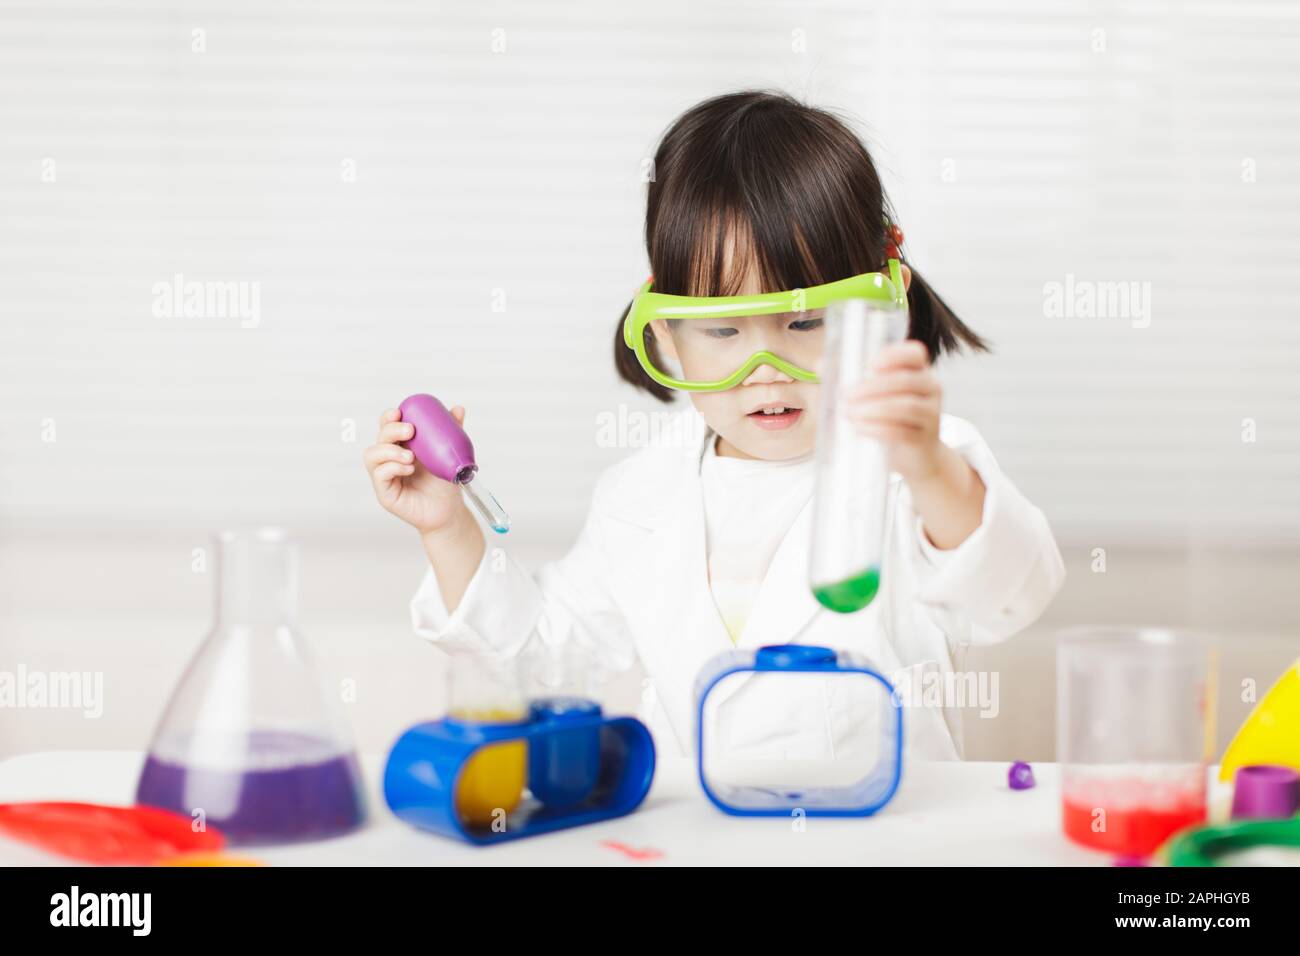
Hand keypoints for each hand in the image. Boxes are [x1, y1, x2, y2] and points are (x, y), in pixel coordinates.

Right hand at [364, 405, 470, 534]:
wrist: (450, 511)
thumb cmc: (446, 483)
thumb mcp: (450, 454)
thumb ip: (452, 432)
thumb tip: (458, 409)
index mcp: (402, 446)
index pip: (387, 426)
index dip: (389, 417)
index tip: (400, 412)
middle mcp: (390, 459)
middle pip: (379, 437)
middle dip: (391, 430)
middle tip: (410, 431)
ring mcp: (385, 476)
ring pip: (372, 455)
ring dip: (390, 451)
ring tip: (411, 456)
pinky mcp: (385, 494)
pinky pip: (379, 475)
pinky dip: (392, 468)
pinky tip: (408, 469)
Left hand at [844, 340, 943, 482]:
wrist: (916, 457)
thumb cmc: (891, 419)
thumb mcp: (874, 396)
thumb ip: (849, 378)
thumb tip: (821, 365)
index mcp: (918, 371)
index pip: (915, 353)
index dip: (894, 355)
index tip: (870, 365)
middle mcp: (930, 388)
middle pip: (906, 381)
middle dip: (872, 387)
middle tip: (846, 395)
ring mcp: (931, 414)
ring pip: (906, 406)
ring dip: (874, 408)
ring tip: (850, 413)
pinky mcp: (924, 439)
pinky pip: (903, 431)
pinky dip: (878, 429)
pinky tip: (860, 428)